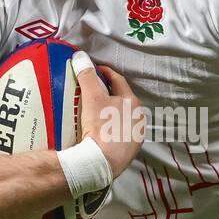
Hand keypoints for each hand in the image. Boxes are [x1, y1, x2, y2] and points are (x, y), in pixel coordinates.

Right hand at [73, 52, 144, 175]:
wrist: (101, 161)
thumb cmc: (100, 125)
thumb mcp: (91, 97)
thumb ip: (87, 75)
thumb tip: (80, 56)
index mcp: (132, 102)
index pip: (118, 80)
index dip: (105, 73)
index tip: (94, 70)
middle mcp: (138, 118)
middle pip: (121, 100)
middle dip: (108, 94)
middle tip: (92, 93)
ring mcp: (135, 136)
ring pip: (121, 119)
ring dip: (110, 114)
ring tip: (94, 114)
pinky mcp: (129, 152)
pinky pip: (119, 136)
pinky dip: (110, 131)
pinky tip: (100, 134)